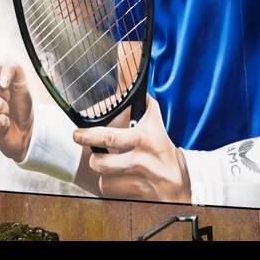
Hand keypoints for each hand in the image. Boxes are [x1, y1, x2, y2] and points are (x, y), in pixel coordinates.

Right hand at [0, 62, 34, 161]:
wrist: (26, 125)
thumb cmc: (20, 101)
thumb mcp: (21, 78)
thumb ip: (11, 67)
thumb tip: (1, 82)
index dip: (0, 75)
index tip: (8, 82)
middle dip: (5, 93)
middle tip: (9, 98)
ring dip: (6, 109)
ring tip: (7, 111)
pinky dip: (5, 122)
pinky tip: (5, 122)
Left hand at [73, 95, 190, 201]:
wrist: (182, 183)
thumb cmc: (164, 147)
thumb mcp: (155, 122)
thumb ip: (142, 100)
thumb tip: (128, 62)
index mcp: (144, 138)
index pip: (112, 137)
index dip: (91, 136)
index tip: (76, 134)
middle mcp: (141, 160)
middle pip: (103, 163)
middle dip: (93, 159)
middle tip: (90, 153)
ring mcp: (139, 180)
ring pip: (103, 179)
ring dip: (103, 174)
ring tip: (110, 167)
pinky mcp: (137, 196)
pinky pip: (111, 192)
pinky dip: (111, 187)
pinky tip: (119, 181)